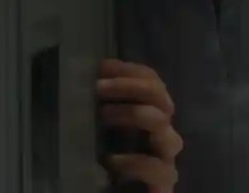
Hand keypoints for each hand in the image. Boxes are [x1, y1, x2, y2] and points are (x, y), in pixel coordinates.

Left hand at [97, 59, 183, 192]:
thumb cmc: (97, 170)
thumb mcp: (93, 133)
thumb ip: (94, 111)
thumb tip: (79, 78)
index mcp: (149, 120)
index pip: (154, 84)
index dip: (132, 71)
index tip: (102, 67)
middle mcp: (162, 137)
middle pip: (163, 100)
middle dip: (132, 87)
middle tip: (98, 88)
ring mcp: (166, 162)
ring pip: (168, 130)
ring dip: (136, 114)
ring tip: (104, 114)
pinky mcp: (163, 186)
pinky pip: (159, 170)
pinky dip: (136, 162)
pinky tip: (110, 160)